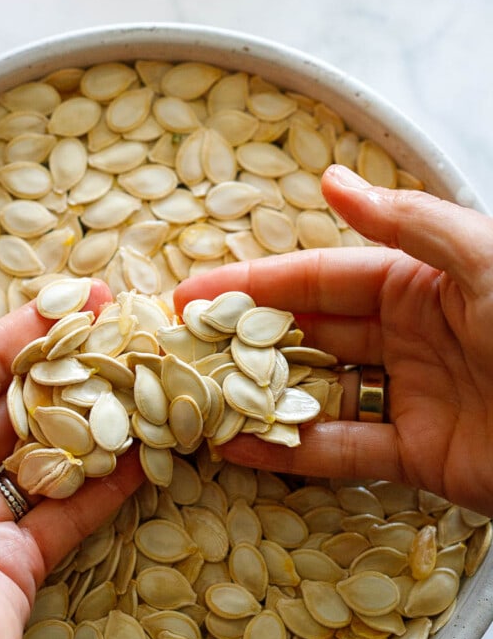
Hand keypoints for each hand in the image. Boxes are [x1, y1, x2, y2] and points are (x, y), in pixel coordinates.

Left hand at [0, 284, 142, 638]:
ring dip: (96, 416)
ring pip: (51, 447)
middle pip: (18, 399)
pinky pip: (72, 504)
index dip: (28, 328)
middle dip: (70, 365)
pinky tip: (147, 451)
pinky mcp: (21, 554)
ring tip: (147, 381)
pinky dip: (110, 478)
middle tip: (126, 333)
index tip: (81, 300)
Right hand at [174, 164, 492, 517]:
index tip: (192, 295)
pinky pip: (347, 451)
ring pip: (318, 392)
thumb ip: (407, 222)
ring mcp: (413, 396)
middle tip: (176, 352)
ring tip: (193, 402)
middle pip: (308, 334)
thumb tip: (332, 181)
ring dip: (258, 396)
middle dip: (243, 342)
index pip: (318, 278)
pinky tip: (239, 449)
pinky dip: (292, 452)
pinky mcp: (424, 457)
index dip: (252, 285)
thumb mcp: (482, 259)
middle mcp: (408, 334)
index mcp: (418, 279)